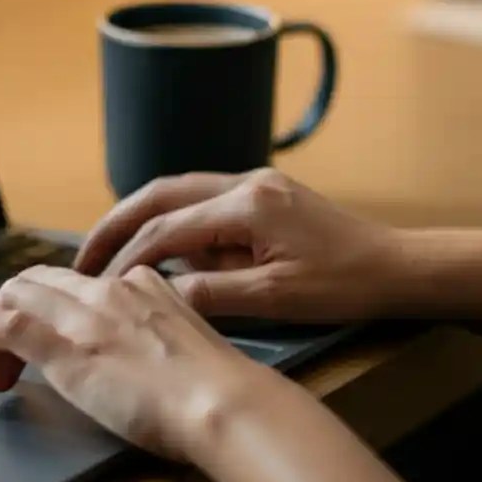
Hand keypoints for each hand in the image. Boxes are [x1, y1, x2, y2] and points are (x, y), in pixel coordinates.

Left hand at [0, 265, 284, 460]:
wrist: (225, 405)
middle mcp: (107, 291)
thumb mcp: (191, 346)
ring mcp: (82, 316)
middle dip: (17, 310)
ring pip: (15, 295)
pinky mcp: (63, 346)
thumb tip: (150, 349)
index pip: (79, 280)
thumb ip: (164, 332)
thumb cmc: (220, 394)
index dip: (54, 305)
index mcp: (141, 286)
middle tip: (17, 360)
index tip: (54, 331)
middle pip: (39, 280)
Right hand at [77, 169, 405, 321]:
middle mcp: (244, 183)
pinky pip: (198, 201)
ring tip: (107, 254)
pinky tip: (156, 251)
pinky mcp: (259, 195)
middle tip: (81, 259)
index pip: (166, 228)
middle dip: (114, 225)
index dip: (127, 257)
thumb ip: (210, 293)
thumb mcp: (275, 299)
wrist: (400, 267)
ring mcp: (252, 184)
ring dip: (137, 220)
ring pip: (174, 192)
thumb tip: (156, 295)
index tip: (99, 286)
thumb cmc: (346, 285)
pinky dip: (168, 222)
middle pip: (157, 195)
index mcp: (246, 205)